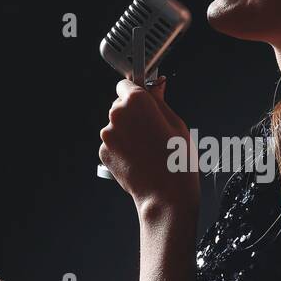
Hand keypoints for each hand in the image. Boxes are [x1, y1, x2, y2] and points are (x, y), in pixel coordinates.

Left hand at [98, 77, 199, 216]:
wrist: (165, 195)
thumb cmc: (176, 161)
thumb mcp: (177, 124)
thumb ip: (160, 101)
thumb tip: (157, 85)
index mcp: (136, 102)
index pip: (127, 84)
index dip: (137, 93)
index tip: (145, 100)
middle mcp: (117, 115)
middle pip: (120, 105)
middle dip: (133, 113)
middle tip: (153, 130)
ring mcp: (108, 135)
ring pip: (116, 125)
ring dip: (127, 132)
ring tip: (148, 148)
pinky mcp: (103, 152)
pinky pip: (113, 143)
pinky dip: (122, 148)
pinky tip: (139, 158)